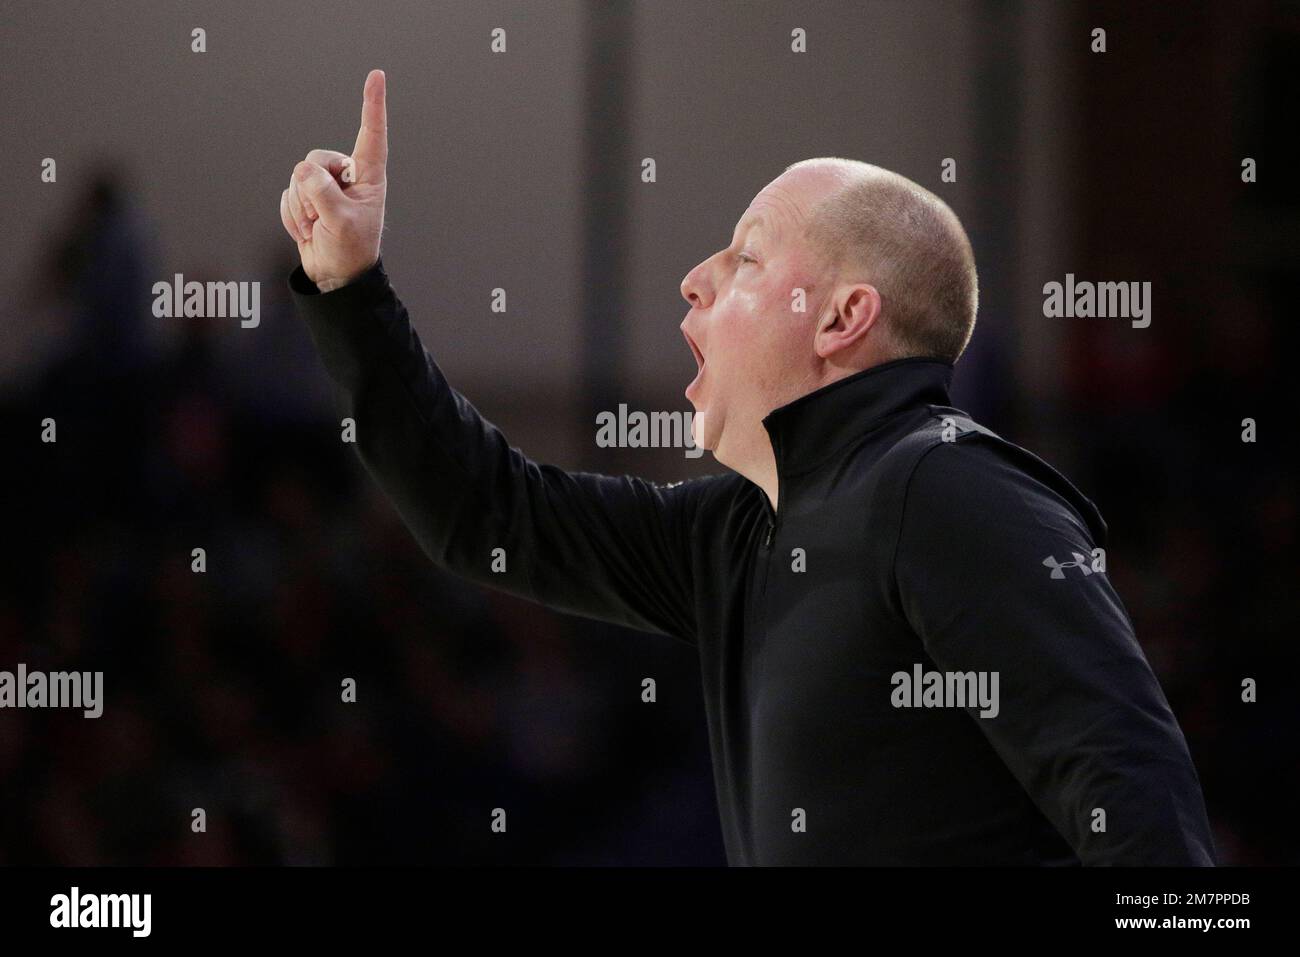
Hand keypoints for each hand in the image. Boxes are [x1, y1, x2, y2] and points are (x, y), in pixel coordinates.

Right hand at [280, 69, 387, 291]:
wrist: (334, 276)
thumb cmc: (349, 251)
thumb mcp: (339, 222)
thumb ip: (321, 192)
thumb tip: (304, 171)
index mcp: (369, 178)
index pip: (371, 135)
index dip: (372, 105)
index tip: (376, 76)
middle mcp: (347, 177)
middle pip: (315, 159)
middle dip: (311, 189)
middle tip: (322, 217)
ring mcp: (325, 187)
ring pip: (297, 176)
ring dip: (301, 207)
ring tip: (317, 227)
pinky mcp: (307, 198)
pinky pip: (287, 195)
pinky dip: (293, 216)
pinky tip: (308, 230)